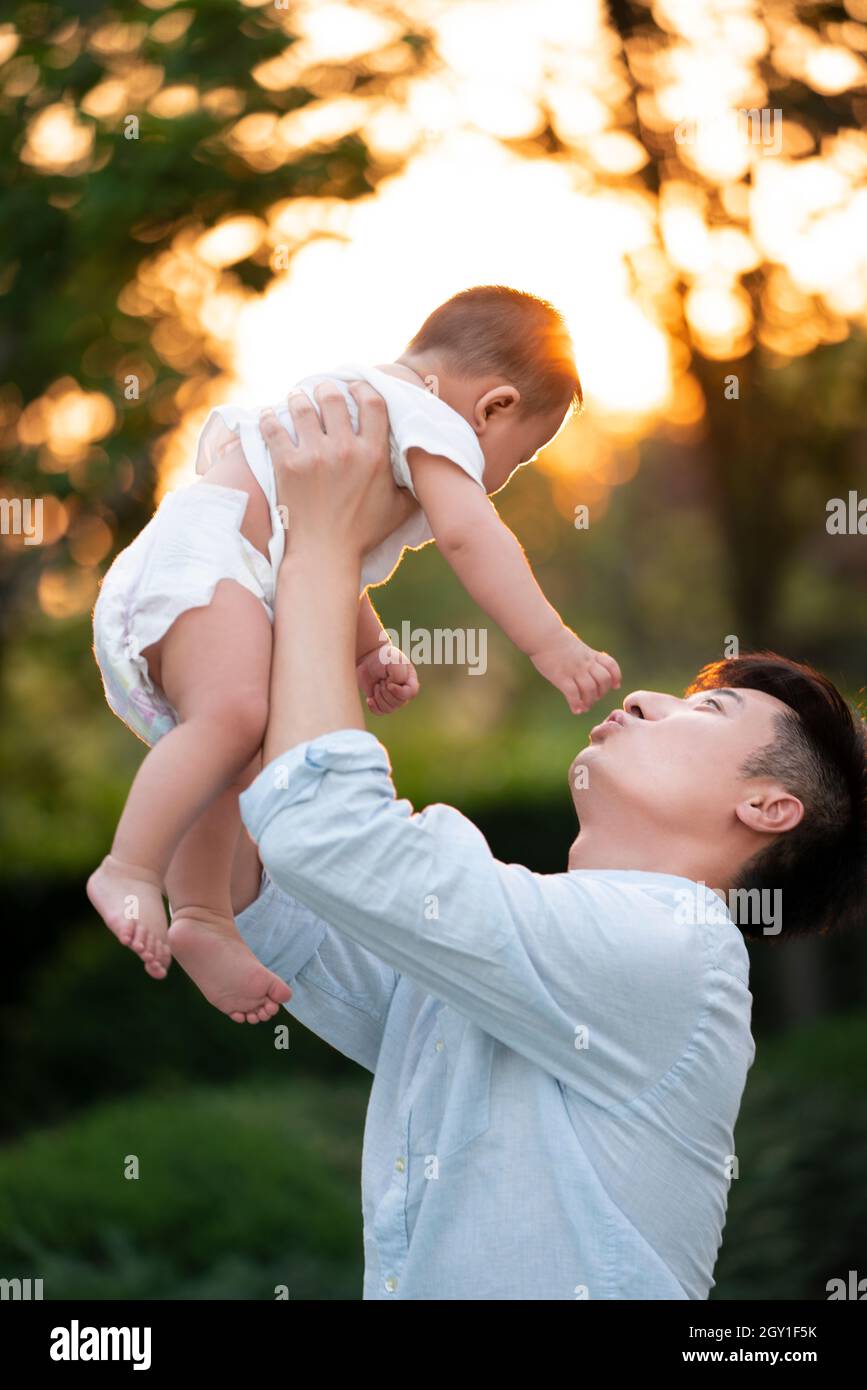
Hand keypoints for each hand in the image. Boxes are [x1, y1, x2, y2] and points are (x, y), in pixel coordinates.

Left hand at [258, 381, 397, 561]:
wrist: (324, 555)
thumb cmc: (363, 534)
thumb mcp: (399, 509)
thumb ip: (414, 485)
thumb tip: (430, 469)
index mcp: (373, 455)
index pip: (372, 402)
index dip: (363, 387)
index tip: (355, 386)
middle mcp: (344, 450)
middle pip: (334, 398)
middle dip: (327, 389)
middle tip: (322, 390)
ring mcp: (313, 456)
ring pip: (302, 407)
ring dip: (298, 399)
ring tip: (296, 399)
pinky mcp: (286, 465)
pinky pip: (273, 429)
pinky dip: (269, 418)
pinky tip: (269, 415)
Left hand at [356, 640, 419, 714]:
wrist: (368, 658)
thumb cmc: (383, 657)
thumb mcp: (393, 661)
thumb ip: (399, 675)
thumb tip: (392, 688)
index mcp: (410, 680)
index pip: (411, 693)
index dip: (400, 692)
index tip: (388, 683)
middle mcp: (404, 691)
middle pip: (399, 702)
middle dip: (386, 692)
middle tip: (381, 679)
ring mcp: (393, 698)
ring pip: (389, 709)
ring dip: (379, 697)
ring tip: (376, 685)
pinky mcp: (381, 702)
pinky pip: (380, 712)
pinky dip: (374, 707)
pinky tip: (369, 698)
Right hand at [530, 629, 620, 713]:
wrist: (543, 635)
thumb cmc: (555, 638)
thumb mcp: (576, 645)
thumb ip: (584, 654)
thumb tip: (588, 659)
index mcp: (590, 654)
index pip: (611, 665)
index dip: (616, 677)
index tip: (615, 685)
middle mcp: (585, 663)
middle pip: (603, 680)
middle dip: (602, 692)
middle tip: (594, 697)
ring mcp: (574, 670)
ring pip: (590, 689)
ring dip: (589, 701)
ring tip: (585, 706)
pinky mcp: (561, 677)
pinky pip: (573, 694)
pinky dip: (576, 704)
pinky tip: (575, 710)